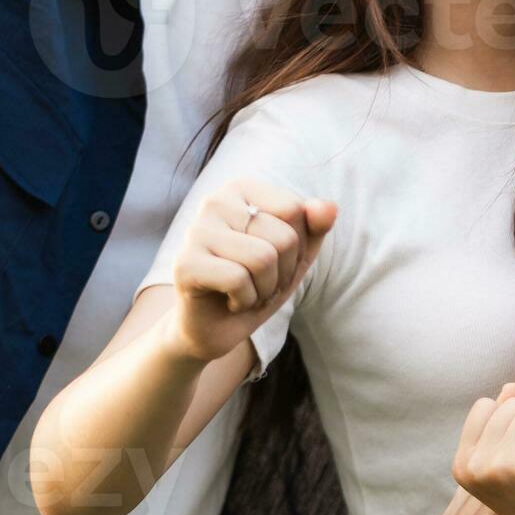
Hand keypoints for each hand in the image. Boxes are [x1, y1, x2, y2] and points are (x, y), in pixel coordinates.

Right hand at [165, 179, 334, 363]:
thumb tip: (329, 207)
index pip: (295, 209)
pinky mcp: (185, 263)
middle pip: (283, 237)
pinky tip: (229, 301)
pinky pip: (238, 280)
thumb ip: (315, 227)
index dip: (297, 247)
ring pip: (264, 259)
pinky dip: (245, 301)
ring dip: (265, 289)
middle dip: (282, 273)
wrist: (215, 326)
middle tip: (259, 283)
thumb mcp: (296, 255)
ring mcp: (196, 230)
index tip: (275, 261)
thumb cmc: (257, 283)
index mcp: (242, 189)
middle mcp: (215, 201)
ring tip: (246, 292)